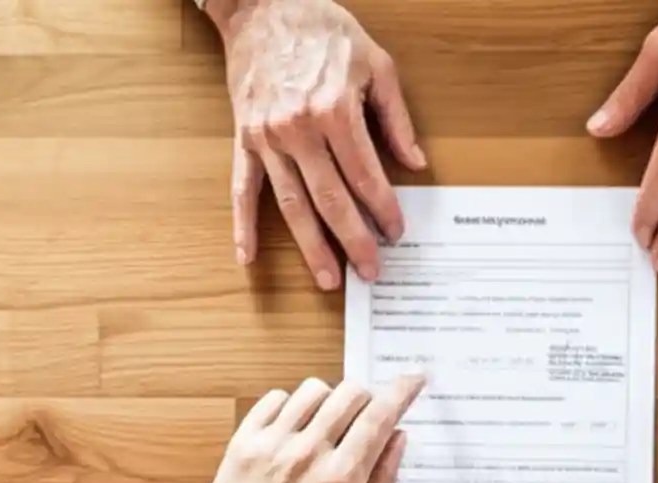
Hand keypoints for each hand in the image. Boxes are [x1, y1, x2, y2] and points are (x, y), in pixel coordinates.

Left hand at [192, 375, 424, 482]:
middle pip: (350, 393)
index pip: (379, 417)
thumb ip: (381, 482)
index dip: (402, 391)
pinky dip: (292, 406)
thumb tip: (399, 437)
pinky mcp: (245, 439)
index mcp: (340, 479)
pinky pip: (276, 398)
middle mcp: (308, 454)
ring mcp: (273, 443)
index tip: (414, 378)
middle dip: (366, 399)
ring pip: (315, 389)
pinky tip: (294, 430)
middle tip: (362, 420)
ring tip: (325, 427)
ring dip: (330, 401)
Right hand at [208, 0, 425, 285]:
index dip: (385, 210)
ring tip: (328, 279)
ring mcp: (267, 138)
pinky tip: (248, 256)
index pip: (366, 177)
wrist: (262, 5)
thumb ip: (396, 118)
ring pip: (292, 205)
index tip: (397, 233)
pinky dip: (243, 225)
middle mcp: (299, 130)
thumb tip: (415, 163)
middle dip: (354, 241)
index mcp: (336, 111)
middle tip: (370, 271)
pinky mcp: (244, 138)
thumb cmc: (321, 30)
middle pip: (332, 200)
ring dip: (311, 247)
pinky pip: (242, 189)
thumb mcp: (375, 64)